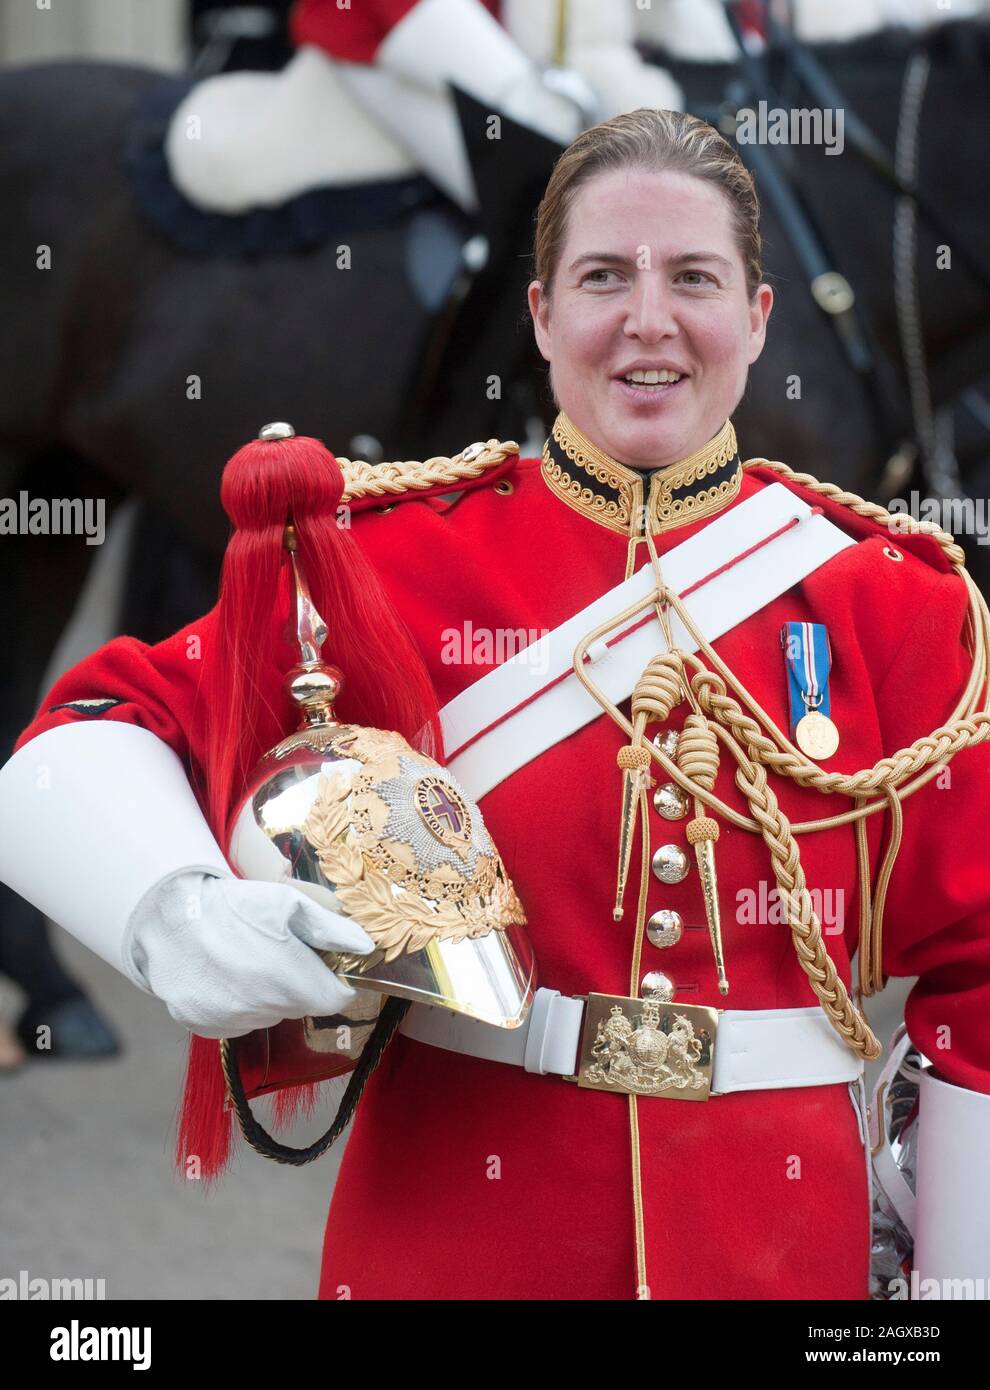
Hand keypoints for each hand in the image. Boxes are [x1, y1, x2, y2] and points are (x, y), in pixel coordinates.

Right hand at [127, 870, 374, 1038]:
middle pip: (301, 1007)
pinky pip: (238, 1023)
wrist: (169, 916)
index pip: (335, 999)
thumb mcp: (288, 905)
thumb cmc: (235, 906)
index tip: (320, 962)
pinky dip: (238, 1005)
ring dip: (267, 996)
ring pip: (269, 1015)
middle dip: (299, 984)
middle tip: (277, 953)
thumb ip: (331, 930)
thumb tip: (368, 947)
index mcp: (289, 979)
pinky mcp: (205, 1027)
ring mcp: (231, 1021)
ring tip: (246, 960)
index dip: (333, 980)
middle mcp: (261, 1008)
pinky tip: (224, 976)